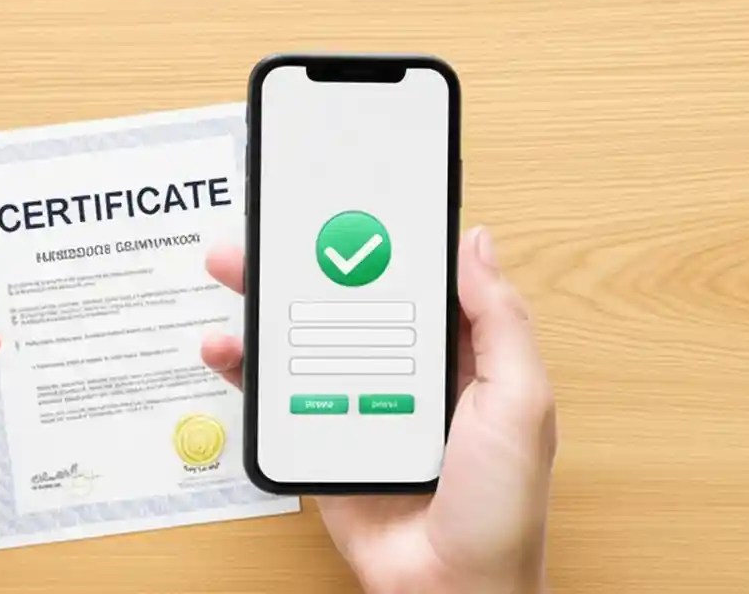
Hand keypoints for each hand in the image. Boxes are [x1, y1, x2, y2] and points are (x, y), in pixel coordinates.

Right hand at [201, 228, 555, 593]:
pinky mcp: (319, 432)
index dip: (383, 234)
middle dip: (304, 256)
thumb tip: (477, 244)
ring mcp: (356, 399)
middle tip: (269, 225)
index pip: (415, 276)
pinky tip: (227, 347)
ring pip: (303, 336)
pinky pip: (276, 392)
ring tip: (232, 269)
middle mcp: (402, 368)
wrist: (448, 592)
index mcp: (456, 352)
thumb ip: (501, 323)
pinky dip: (247, 367)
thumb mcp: (521, 403)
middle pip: (345, 295)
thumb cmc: (502, 508)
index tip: (349, 193)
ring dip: (264, 301)